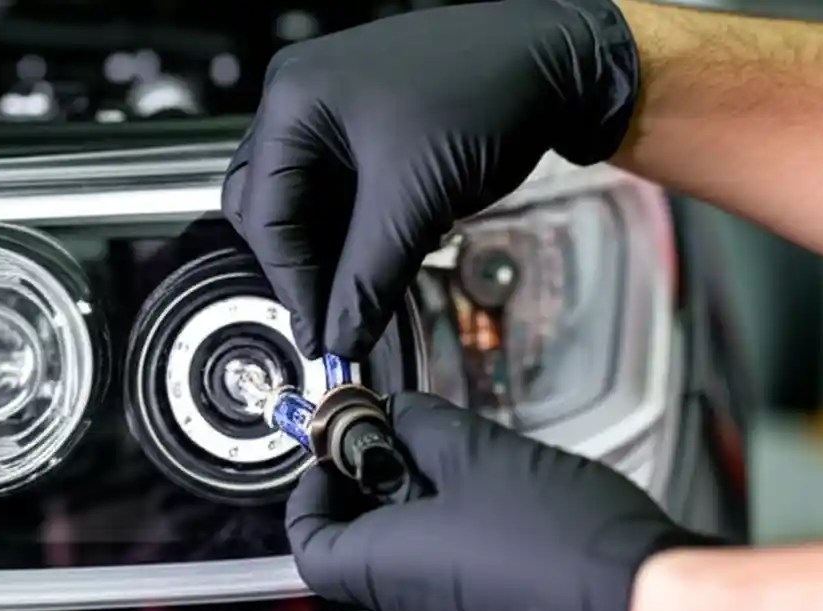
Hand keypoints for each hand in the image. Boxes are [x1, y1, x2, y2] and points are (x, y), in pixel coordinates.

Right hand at [222, 0, 638, 358]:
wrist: (556, 61)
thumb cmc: (483, 94)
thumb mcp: (415, 200)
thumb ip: (369, 278)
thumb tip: (343, 335)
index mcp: (293, 103)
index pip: (266, 216)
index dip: (293, 285)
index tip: (321, 334)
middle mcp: (300, 102)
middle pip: (270, 209)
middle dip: (303, 266)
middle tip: (336, 315)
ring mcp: (331, 112)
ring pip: (306, 207)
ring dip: (334, 252)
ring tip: (369, 288)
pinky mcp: (364, 127)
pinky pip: (340, 193)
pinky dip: (358, 230)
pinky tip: (387, 253)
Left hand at [286, 393, 722, 610]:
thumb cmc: (565, 544)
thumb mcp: (480, 455)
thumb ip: (426, 426)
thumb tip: (397, 412)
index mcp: (386, 569)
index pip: (307, 541)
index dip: (310, 489)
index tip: (331, 449)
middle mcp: (411, 606)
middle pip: (357, 544)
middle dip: (369, 482)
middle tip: (395, 437)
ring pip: (409, 555)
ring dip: (418, 500)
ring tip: (455, 455)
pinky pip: (454, 571)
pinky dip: (456, 527)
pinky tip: (497, 492)